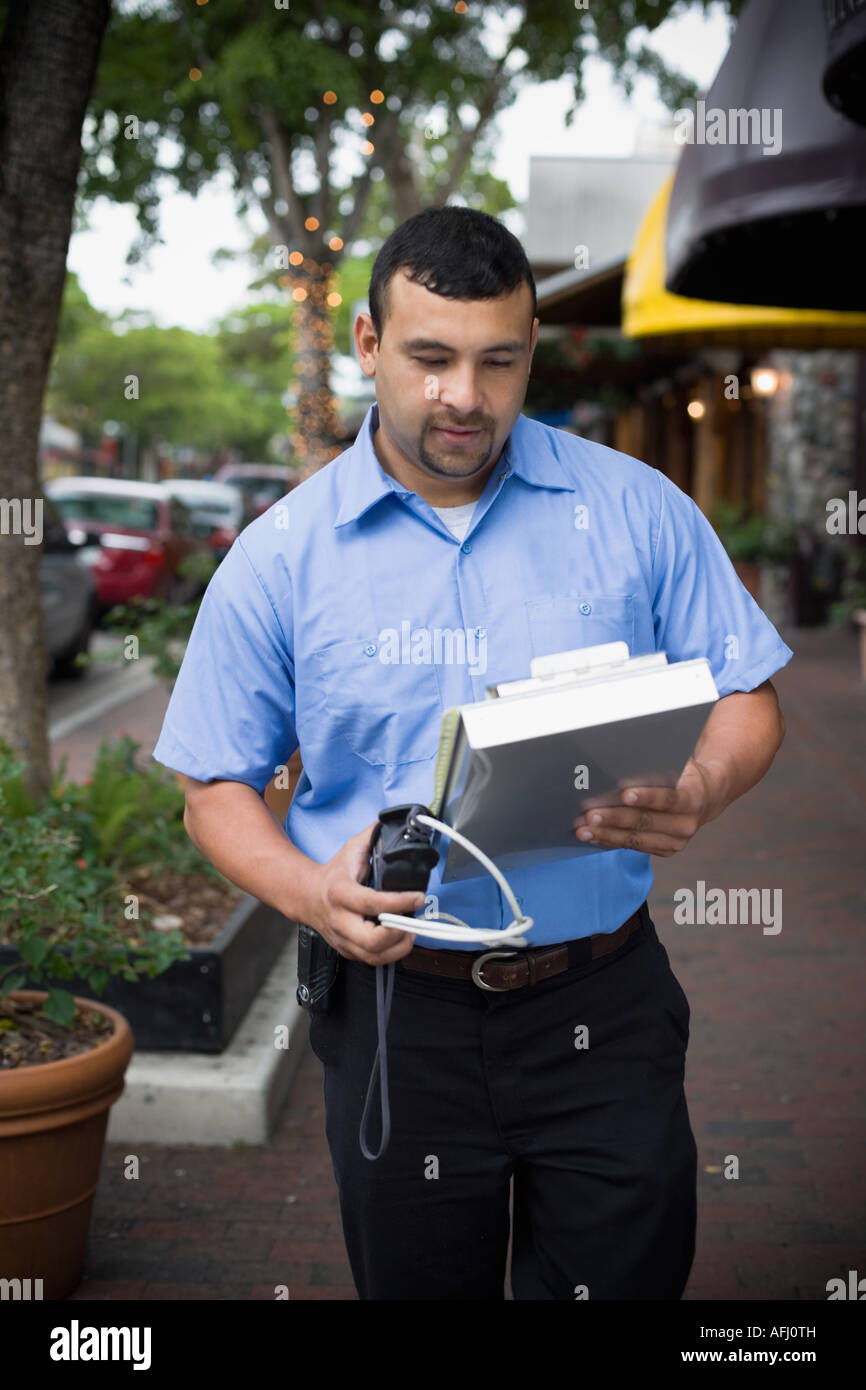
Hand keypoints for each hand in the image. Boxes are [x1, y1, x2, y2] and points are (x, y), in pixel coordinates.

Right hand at [307, 822, 425, 965]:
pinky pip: (371, 961)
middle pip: (371, 941)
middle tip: (414, 922)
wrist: (306, 896)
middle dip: (398, 934)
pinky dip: (390, 954)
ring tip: (411, 932)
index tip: (419, 897)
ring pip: (373, 957)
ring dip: (398, 948)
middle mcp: (340, 920)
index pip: (372, 903)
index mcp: (341, 893)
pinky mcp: (346, 951)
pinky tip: (400, 940)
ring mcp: (342, 939)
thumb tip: (394, 822)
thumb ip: (373, 836)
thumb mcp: (351, 849)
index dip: (399, 903)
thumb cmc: (333, 873)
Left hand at [572, 759, 715, 857]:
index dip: (647, 797)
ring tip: (583, 830)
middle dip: (615, 818)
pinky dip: (611, 841)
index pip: (668, 799)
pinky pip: (634, 847)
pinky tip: (593, 836)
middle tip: (590, 814)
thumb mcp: (678, 763)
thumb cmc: (683, 773)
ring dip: (607, 834)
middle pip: (646, 822)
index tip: (624, 793)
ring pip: (637, 839)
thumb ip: (657, 766)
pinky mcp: (665, 850)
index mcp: (692, 799)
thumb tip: (620, 760)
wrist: (706, 797)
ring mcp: (676, 841)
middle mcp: (686, 824)